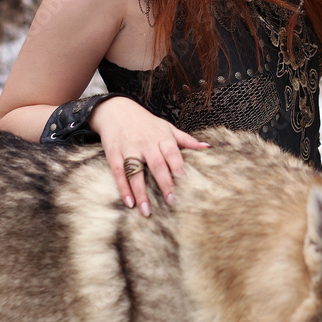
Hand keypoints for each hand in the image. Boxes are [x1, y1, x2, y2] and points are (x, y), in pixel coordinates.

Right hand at [89, 97, 209, 215]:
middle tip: (171, 201)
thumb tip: (207, 147)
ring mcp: (129, 149)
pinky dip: (123, 188)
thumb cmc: (146, 123)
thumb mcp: (167, 127)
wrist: (117, 111)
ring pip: (135, 171)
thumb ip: (186, 140)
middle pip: (156, 164)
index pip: (172, 153)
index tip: (185, 182)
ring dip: (141, 192)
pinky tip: (129, 202)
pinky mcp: (114, 154)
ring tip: (147, 210)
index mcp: (162, 137)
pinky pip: (119, 172)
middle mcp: (146, 143)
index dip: (178, 167)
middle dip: (164, 183)